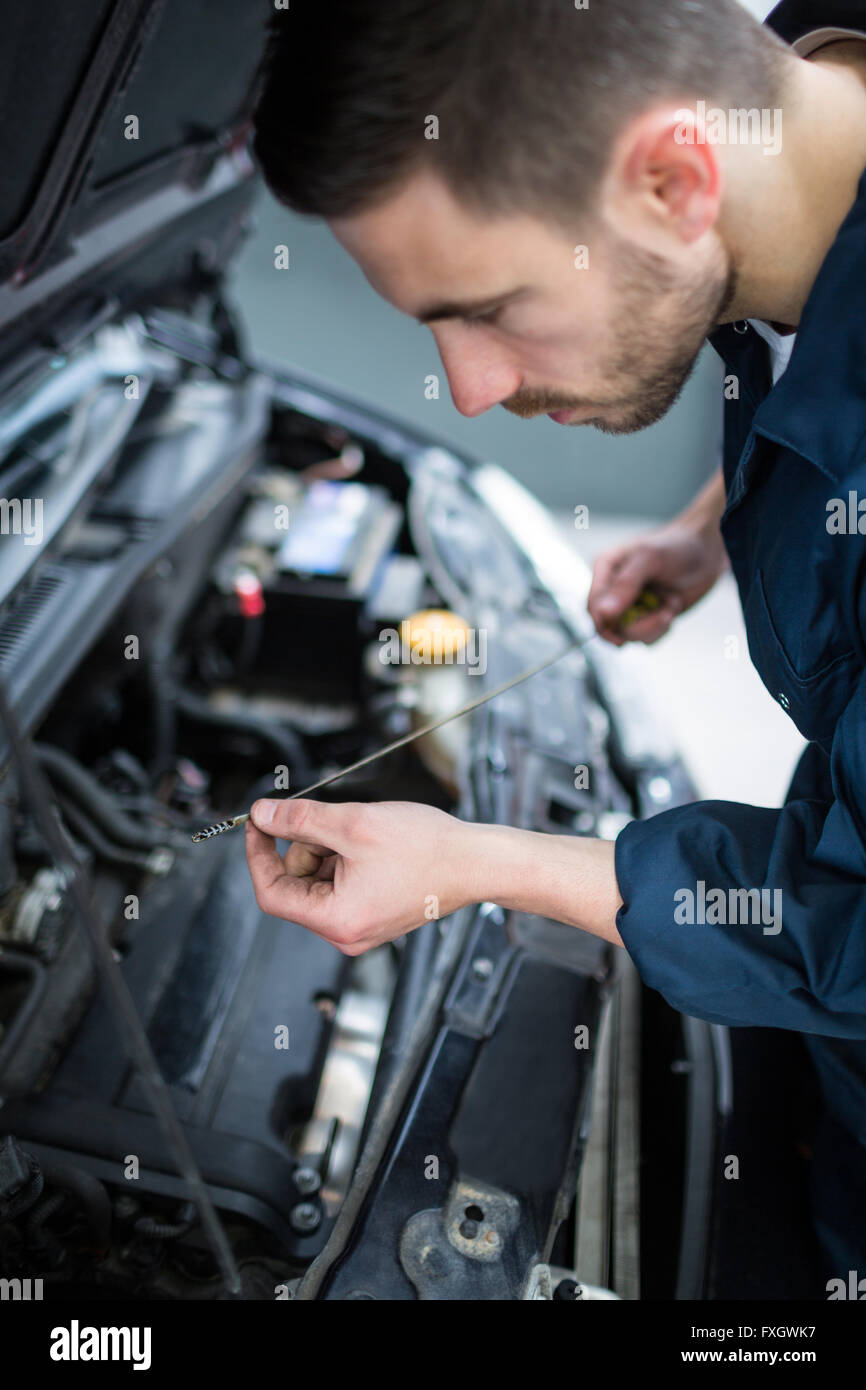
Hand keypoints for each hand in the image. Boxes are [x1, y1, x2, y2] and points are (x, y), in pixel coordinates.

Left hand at [245, 798, 623, 952]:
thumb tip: (262, 815)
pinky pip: (339, 885)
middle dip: (305, 848)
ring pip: (317, 882)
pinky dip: (344, 860)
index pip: (271, 892)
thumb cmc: (428, 849)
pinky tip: (371, 847)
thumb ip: (300, 820)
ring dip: (327, 851)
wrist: (475, 861)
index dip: (258, 854)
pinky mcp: (372, 915)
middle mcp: (345, 934)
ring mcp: (360, 927)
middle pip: (295, 886)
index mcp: (336, 920)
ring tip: (361, 835)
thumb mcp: (352, 824)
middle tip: (329, 823)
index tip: (257, 825)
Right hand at [588, 520, 727, 646]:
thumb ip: (626, 585)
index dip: (604, 624)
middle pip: (610, 626)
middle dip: (638, 626)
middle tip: (665, 615)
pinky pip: (647, 638)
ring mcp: (632, 605)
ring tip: (673, 602)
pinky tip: (673, 607)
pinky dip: (662, 628)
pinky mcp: (648, 617)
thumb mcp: (650, 558)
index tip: (622, 635)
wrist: (708, 551)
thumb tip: (605, 613)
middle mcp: (615, 590)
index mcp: (606, 569)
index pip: (593, 605)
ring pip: (630, 635)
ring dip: (654, 625)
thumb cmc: (677, 545)